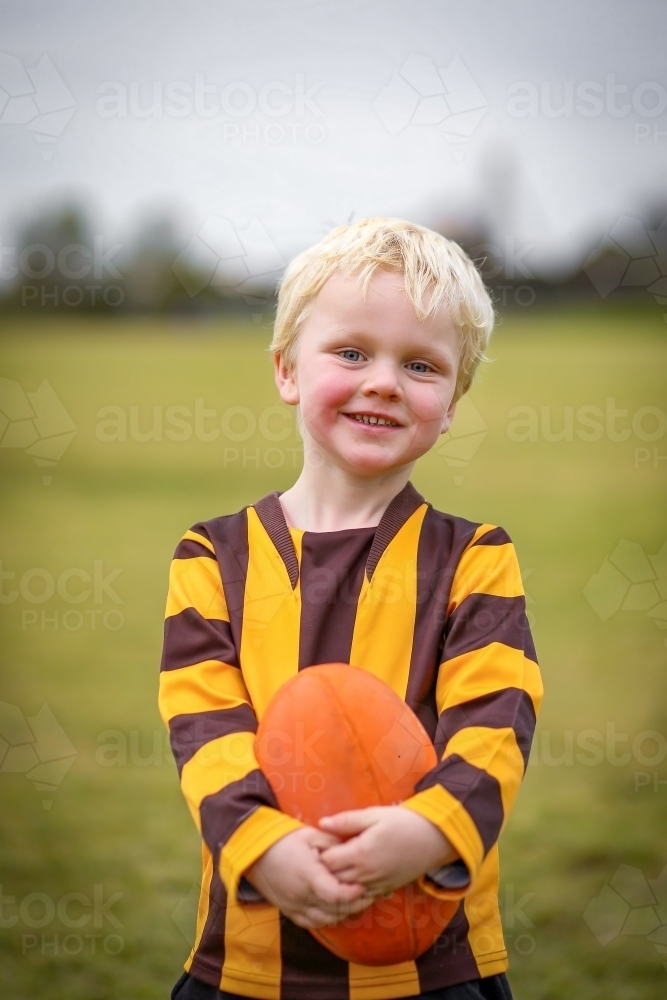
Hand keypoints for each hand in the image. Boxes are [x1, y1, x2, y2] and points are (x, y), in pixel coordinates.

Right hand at [244, 826, 376, 928]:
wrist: (254, 852)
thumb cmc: (283, 839)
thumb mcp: (311, 835)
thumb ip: (334, 844)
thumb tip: (354, 850)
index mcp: (309, 876)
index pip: (338, 895)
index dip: (355, 893)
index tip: (365, 884)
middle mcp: (302, 896)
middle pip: (336, 911)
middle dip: (356, 904)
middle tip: (369, 893)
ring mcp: (294, 907)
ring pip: (327, 920)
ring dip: (343, 912)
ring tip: (355, 900)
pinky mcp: (289, 911)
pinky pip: (313, 923)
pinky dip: (328, 918)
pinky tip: (336, 908)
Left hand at [318, 806, 454, 896]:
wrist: (434, 839)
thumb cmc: (403, 822)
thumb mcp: (374, 814)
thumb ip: (346, 821)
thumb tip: (321, 823)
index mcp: (361, 853)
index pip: (326, 861)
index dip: (320, 852)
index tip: (321, 842)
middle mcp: (366, 874)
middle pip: (332, 879)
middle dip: (325, 868)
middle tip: (324, 853)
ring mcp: (375, 885)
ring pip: (345, 890)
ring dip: (337, 879)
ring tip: (337, 863)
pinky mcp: (384, 890)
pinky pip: (360, 896)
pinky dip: (352, 889)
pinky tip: (353, 874)